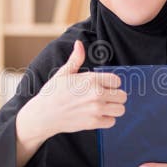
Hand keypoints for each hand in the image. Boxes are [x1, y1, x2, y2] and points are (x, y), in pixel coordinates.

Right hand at [15, 40, 126, 166]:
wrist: (43, 114)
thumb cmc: (53, 93)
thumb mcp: (63, 73)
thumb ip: (76, 59)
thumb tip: (79, 43)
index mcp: (91, 79)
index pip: (117, 81)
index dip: (112, 84)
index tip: (105, 87)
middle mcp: (96, 93)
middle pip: (123, 96)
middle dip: (116, 97)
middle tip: (106, 98)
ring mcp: (95, 109)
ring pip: (120, 110)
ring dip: (114, 109)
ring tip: (104, 107)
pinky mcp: (93, 123)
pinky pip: (112, 122)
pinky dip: (106, 120)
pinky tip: (97, 116)